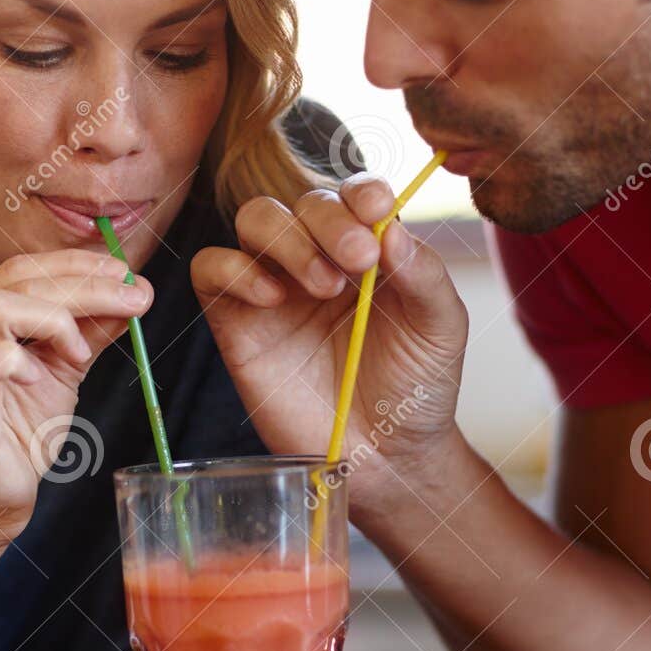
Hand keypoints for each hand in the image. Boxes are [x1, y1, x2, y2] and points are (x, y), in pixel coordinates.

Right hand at [0, 250, 151, 548]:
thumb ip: (90, 332)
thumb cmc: (17, 433)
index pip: (24, 268)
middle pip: (18, 279)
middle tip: (134, 298)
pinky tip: (39, 380)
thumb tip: (132, 293)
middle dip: (85, 284)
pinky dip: (24, 360)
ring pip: (0, 305)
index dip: (77, 263)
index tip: (126, 272)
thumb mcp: (64, 371)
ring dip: (55, 319)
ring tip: (80, 352)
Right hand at [192, 175, 469, 509]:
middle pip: (303, 202)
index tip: (379, 209)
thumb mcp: (440, 327)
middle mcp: (319, 258)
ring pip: (256, 220)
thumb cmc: (416, 389)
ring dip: (287, 239)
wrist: (385, 458)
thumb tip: (392, 225)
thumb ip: (422, 272)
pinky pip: (211, 269)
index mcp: (369, 250)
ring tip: (323, 286)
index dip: (361, 192)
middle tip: (358, 260)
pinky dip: (234, 268)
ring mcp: (275, 288)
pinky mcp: (237, 323)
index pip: (354, 196)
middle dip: (330, 221)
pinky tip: (272, 297)